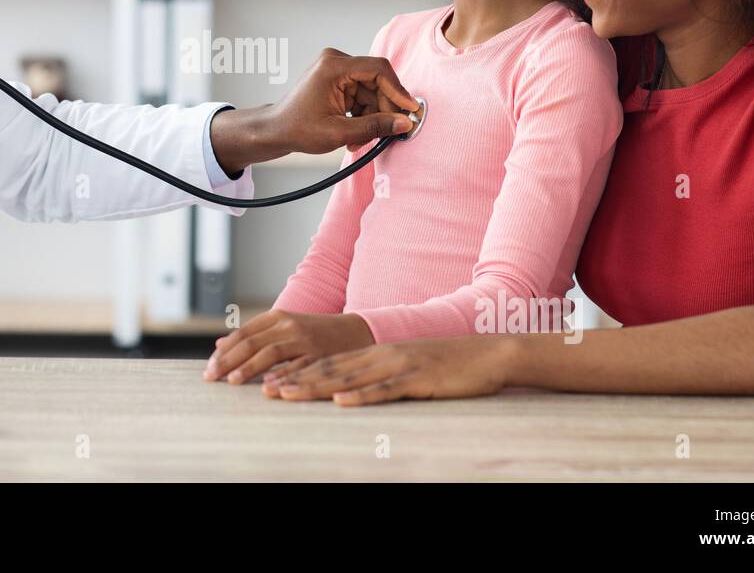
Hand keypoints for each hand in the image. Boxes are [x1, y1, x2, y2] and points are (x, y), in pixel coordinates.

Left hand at [203, 310, 375, 383]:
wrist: (356, 331)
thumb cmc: (315, 332)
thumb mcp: (283, 327)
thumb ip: (253, 335)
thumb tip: (219, 345)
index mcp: (277, 317)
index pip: (243, 334)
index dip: (224, 351)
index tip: (209, 368)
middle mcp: (289, 325)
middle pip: (252, 343)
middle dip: (228, 361)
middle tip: (211, 377)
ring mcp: (305, 339)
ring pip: (270, 353)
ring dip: (248, 368)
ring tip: (231, 381)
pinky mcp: (320, 354)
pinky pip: (296, 366)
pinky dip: (280, 376)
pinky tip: (267, 387)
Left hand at [208, 48, 420, 173]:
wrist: (275, 131)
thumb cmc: (298, 129)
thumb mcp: (339, 132)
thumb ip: (374, 127)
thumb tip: (405, 123)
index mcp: (334, 66)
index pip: (378, 70)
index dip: (398, 90)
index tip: (411, 110)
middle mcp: (337, 62)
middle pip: (377, 82)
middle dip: (384, 110)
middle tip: (387, 134)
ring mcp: (337, 71)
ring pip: (372, 92)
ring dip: (372, 117)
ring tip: (360, 141)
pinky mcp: (338, 81)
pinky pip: (362, 96)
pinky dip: (363, 116)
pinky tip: (355, 135)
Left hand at [264, 336, 517, 404]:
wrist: (488, 354)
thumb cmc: (448, 366)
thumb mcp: (408, 367)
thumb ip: (380, 376)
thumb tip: (352, 391)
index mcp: (376, 353)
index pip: (330, 363)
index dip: (298, 373)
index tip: (271, 384)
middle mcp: (381, 355)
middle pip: (330, 369)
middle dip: (295, 381)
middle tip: (266, 392)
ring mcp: (399, 365)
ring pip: (349, 378)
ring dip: (315, 387)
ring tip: (287, 395)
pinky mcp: (418, 379)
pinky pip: (385, 390)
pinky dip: (361, 396)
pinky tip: (341, 401)